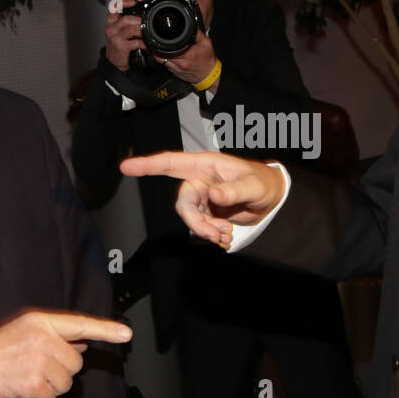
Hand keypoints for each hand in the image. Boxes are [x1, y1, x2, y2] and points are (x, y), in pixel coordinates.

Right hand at [0, 310, 131, 397]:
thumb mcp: (23, 333)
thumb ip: (54, 337)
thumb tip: (83, 345)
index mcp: (40, 321)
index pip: (80, 324)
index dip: (106, 330)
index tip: (126, 335)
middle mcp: (42, 336)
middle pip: (76, 363)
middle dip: (60, 373)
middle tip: (34, 371)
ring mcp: (37, 358)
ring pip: (67, 383)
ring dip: (50, 389)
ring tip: (26, 380)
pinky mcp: (32, 381)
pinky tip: (22, 393)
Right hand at [105, 9, 143, 71]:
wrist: (114, 62)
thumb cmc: (118, 45)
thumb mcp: (118, 31)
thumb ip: (126, 23)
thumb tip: (141, 15)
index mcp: (111, 23)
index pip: (113, 8)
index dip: (123, 3)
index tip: (133, 2)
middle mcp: (111, 29)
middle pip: (126, 19)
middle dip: (139, 20)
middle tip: (146, 23)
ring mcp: (115, 38)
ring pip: (131, 29)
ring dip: (142, 30)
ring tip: (148, 33)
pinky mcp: (121, 46)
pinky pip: (136, 42)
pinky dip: (144, 43)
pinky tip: (147, 45)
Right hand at [119, 150, 285, 246]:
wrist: (272, 199)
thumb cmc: (263, 183)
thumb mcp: (253, 185)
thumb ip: (233, 190)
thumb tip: (212, 194)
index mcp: (206, 165)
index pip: (171, 163)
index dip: (148, 165)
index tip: (126, 167)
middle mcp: (200, 179)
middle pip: (183, 201)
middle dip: (196, 221)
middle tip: (216, 232)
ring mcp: (202, 196)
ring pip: (189, 216)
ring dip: (205, 229)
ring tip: (225, 233)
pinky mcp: (206, 211)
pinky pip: (198, 225)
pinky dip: (210, 233)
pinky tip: (224, 235)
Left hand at [161, 30, 216, 86]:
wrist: (209, 74)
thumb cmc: (208, 60)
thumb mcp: (206, 43)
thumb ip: (197, 33)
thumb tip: (190, 26)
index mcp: (188, 55)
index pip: (169, 48)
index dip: (164, 42)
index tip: (163, 38)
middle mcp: (181, 63)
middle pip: (162, 54)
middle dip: (161, 47)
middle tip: (165, 43)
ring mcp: (177, 70)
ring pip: (161, 61)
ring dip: (161, 54)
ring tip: (166, 49)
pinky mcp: (175, 73)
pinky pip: (165, 66)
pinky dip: (165, 60)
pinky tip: (170, 56)